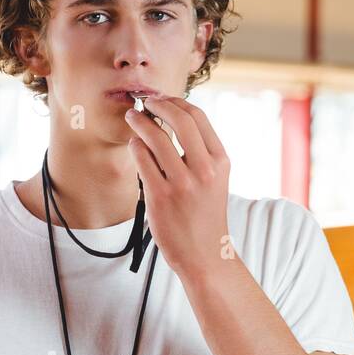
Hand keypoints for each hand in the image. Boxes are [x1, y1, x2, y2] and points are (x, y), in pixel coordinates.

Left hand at [124, 95, 231, 280]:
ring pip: (156, 137)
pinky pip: (142, 159)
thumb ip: (200, 153)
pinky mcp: (160, 197)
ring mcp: (182, 184)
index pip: (198, 117)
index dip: (176, 102)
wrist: (204, 254)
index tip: (162, 100)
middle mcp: (204, 170)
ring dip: (140, 122)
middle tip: (144, 102)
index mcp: (220, 161)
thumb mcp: (215, 180)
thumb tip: (173, 119)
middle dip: (158, 104)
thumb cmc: (205, 215)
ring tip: (132, 118)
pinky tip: (134, 145)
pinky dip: (135, 146)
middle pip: (179, 119)